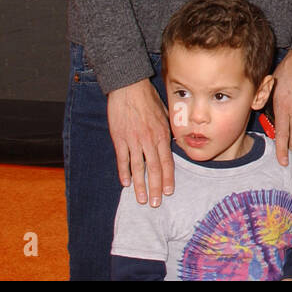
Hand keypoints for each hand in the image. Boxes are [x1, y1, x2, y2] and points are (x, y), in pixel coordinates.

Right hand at [107, 78, 173, 206]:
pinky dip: (124, 172)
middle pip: (153, 169)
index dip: (167, 178)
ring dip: (139, 185)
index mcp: (162, 135)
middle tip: (155, 203)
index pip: (166, 162)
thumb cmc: (148, 99)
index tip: (168, 192)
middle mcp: (149, 140)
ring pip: (138, 168)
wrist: (129, 88)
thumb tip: (172, 143)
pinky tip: (126, 184)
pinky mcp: (120, 139)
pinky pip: (122, 159)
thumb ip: (167, 131)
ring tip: (141, 199)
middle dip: (155, 188)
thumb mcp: (165, 114)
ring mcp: (133, 141)